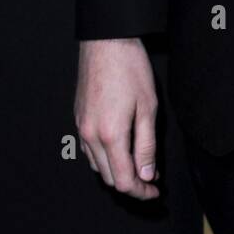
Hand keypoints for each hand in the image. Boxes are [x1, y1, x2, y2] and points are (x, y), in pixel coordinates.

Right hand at [74, 38, 160, 199]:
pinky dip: (105, 158)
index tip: (155, 191)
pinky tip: (120, 150)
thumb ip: (146, 145)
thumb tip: (146, 175)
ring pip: (97, 166)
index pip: (123, 180)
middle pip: (109, 178)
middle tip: (151, 181)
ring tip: (139, 166)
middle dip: (131, 185)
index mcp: (110, 135)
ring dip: (117, 172)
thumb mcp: (147, 107)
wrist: (106, 41)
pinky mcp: (78, 118)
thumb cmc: (130, 69)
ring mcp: (81, 127)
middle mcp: (90, 136)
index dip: (141, 192)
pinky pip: (89, 150)